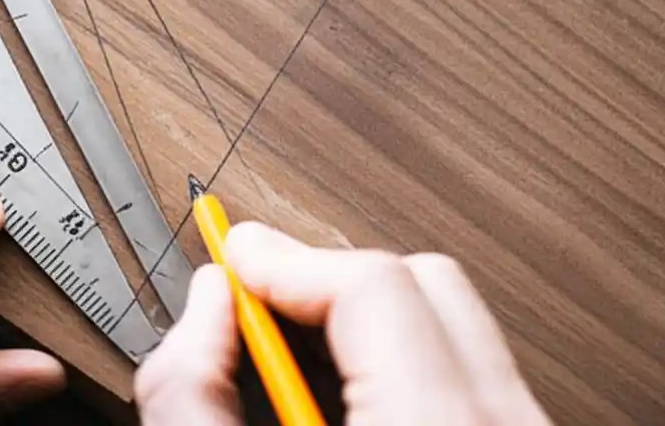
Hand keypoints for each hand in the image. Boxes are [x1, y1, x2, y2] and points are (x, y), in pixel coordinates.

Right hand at [135, 223, 550, 425]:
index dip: (286, 259)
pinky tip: (349, 405)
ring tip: (300, 366)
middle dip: (330, 282)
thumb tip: (201, 308)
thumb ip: (191, 396)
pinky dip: (402, 367)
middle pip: (431, 286)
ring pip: (455, 324)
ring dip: (365, 325)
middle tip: (261, 306)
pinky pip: (473, 373)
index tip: (233, 259)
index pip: (374, 285)